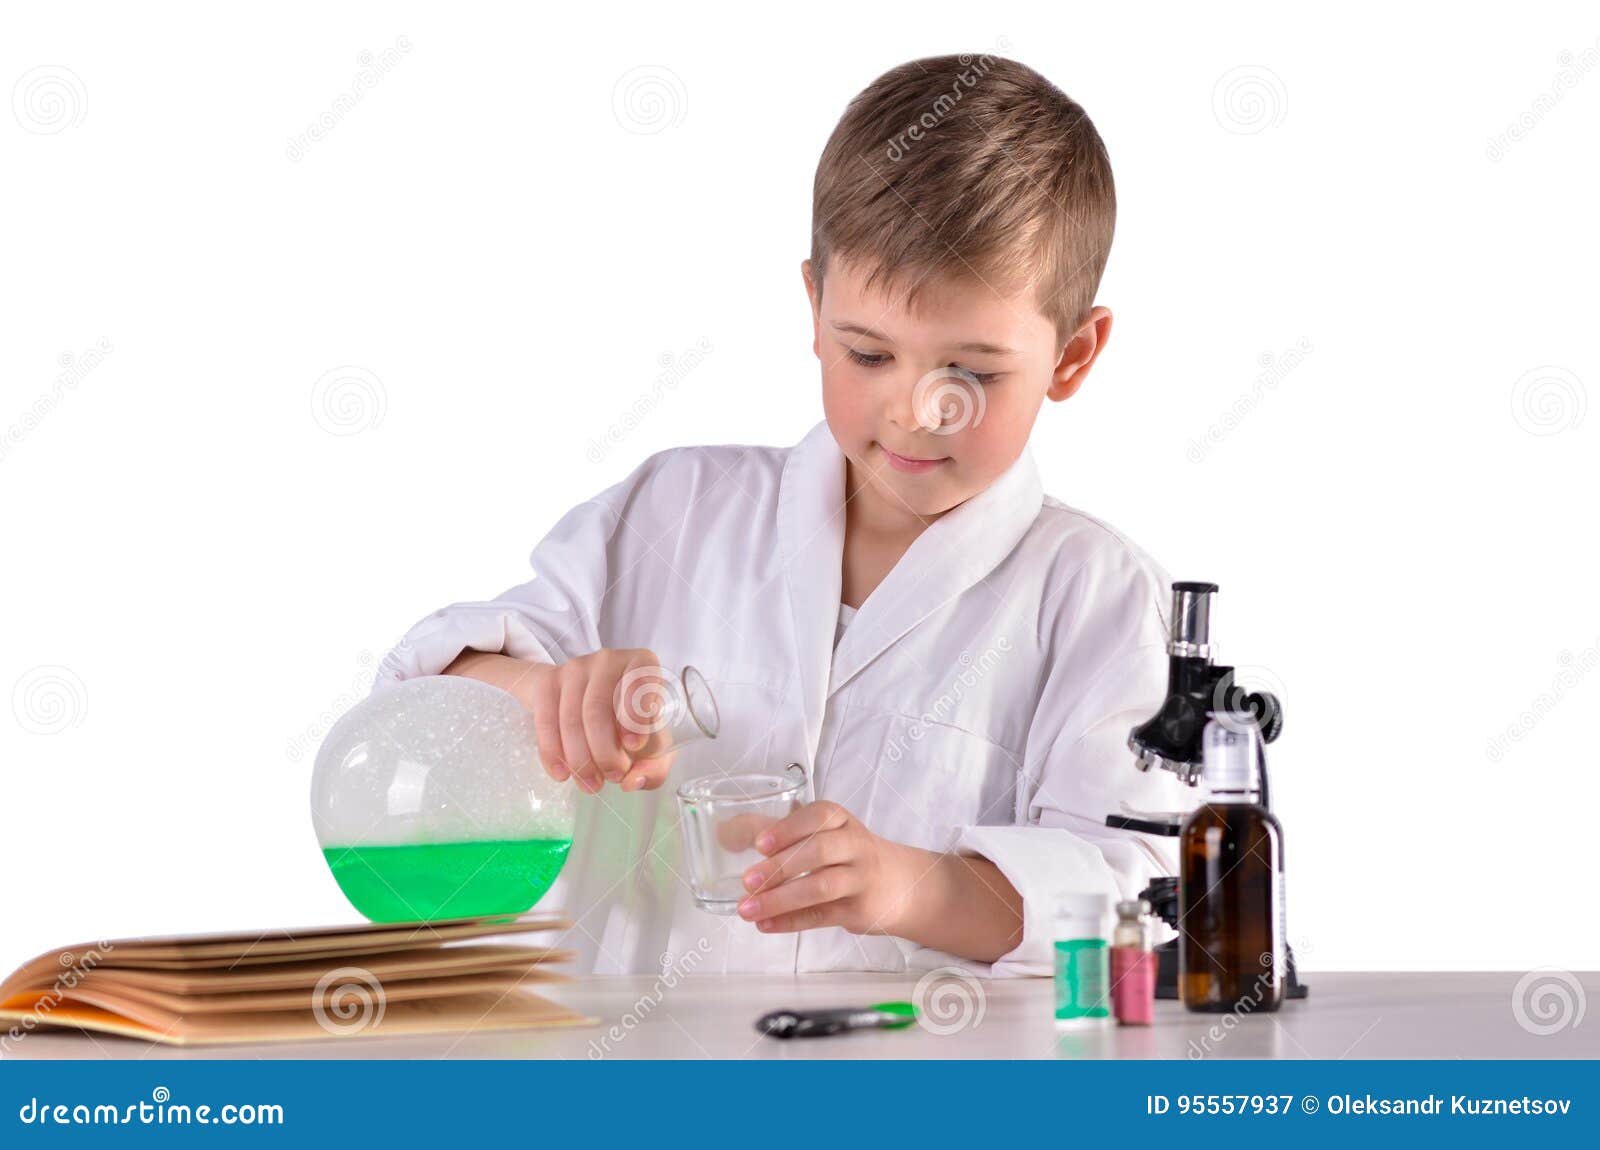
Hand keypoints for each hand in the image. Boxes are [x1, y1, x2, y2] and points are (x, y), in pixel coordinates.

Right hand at [522, 648, 676, 793]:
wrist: (589, 700)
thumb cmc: (631, 722)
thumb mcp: (654, 744)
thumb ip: (654, 767)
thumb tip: (633, 781)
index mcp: (642, 664)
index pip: (640, 682)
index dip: (636, 716)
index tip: (634, 747)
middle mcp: (607, 660)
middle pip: (598, 709)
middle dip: (604, 751)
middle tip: (613, 776)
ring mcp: (574, 668)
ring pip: (570, 718)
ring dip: (580, 759)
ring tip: (591, 784)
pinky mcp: (548, 682)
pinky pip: (546, 720)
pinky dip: (552, 752)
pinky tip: (562, 774)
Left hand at [735, 801, 920, 935]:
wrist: (901, 884)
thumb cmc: (848, 854)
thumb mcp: (827, 833)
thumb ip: (784, 832)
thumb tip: (728, 833)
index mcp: (842, 821)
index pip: (819, 816)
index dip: (788, 828)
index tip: (759, 843)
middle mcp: (855, 845)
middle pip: (819, 852)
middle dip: (780, 867)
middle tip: (747, 881)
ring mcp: (860, 879)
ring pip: (820, 887)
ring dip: (780, 899)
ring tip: (748, 909)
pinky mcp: (859, 910)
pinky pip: (821, 916)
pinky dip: (790, 921)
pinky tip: (765, 925)